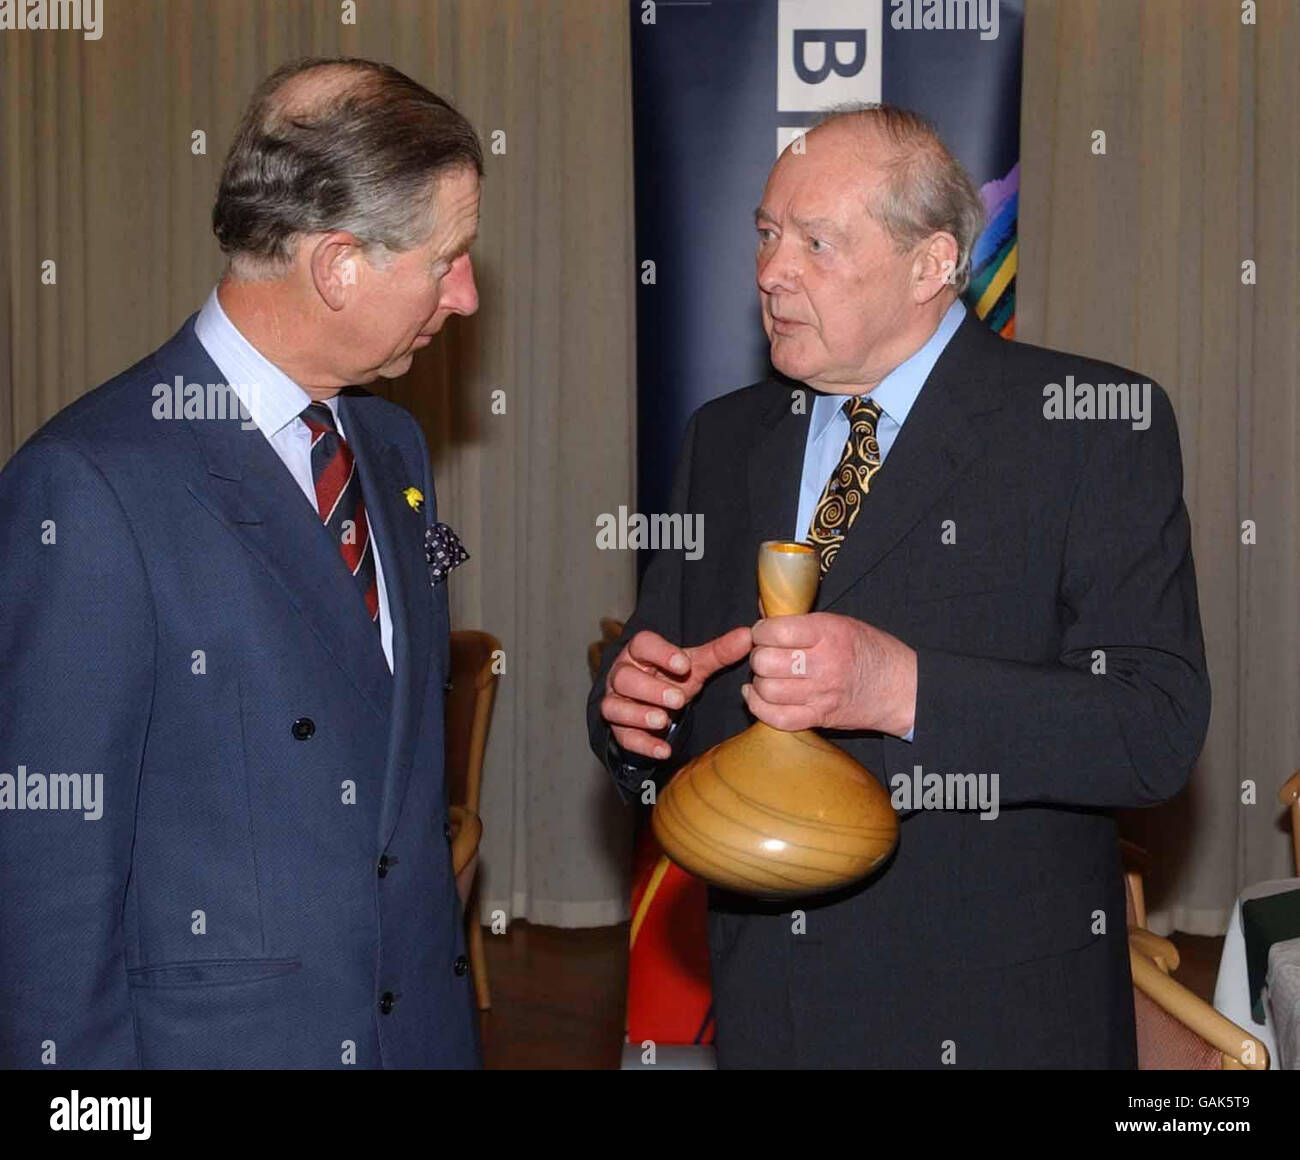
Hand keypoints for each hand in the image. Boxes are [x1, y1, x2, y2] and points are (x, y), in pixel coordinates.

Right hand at [602, 627, 751, 759]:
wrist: (654, 700)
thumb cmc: (671, 676)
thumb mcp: (695, 664)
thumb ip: (719, 652)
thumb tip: (748, 636)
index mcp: (640, 652)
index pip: (642, 644)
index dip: (661, 653)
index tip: (684, 665)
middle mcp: (622, 674)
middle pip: (624, 677)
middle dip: (650, 689)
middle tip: (678, 699)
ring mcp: (616, 701)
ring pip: (614, 707)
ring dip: (638, 715)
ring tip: (663, 721)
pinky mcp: (618, 727)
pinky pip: (623, 737)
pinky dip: (643, 745)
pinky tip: (664, 750)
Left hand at [742, 612, 915, 735]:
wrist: (902, 688)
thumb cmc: (870, 650)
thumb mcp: (840, 623)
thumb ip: (801, 619)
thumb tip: (763, 608)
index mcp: (829, 633)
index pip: (775, 632)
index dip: (760, 631)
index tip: (763, 632)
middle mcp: (823, 664)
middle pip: (765, 662)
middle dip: (758, 656)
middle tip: (766, 654)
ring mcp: (821, 694)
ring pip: (767, 690)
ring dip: (760, 682)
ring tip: (767, 675)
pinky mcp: (820, 718)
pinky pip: (777, 718)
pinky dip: (760, 707)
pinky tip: (757, 696)